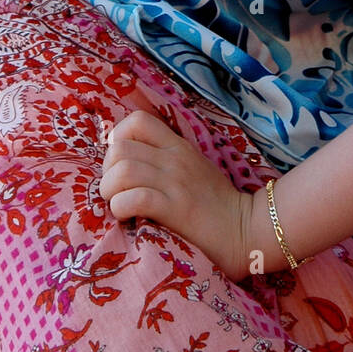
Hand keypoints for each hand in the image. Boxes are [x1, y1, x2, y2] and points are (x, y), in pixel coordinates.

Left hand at [100, 109, 254, 278]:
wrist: (245, 230)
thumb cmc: (216, 206)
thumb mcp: (194, 169)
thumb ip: (167, 160)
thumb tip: (131, 161)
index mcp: (179, 146)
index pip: (137, 121)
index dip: (118, 139)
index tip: (120, 163)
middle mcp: (175, 159)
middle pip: (119, 148)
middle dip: (107, 171)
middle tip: (116, 191)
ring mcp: (176, 183)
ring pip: (123, 170)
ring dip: (110, 190)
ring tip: (118, 205)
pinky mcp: (175, 209)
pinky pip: (134, 198)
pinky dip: (121, 208)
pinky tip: (128, 217)